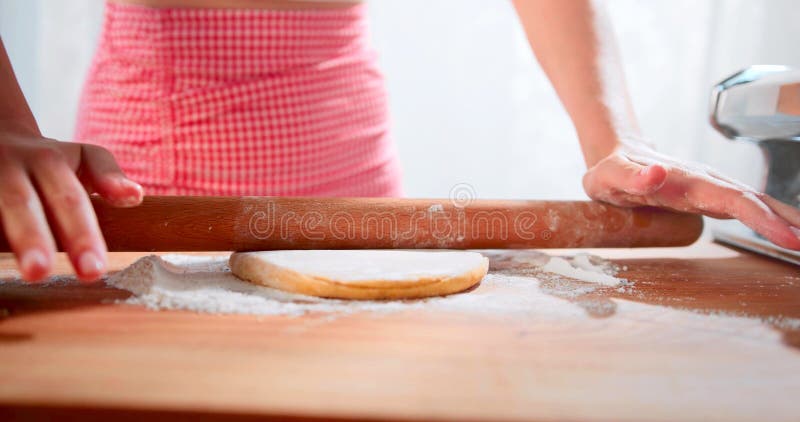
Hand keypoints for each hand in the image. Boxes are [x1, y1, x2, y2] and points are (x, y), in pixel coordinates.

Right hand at [0, 124, 142, 281]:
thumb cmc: (48, 159)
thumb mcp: (82, 157)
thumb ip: (108, 175)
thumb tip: (134, 196)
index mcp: (48, 160)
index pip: (70, 200)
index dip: (82, 235)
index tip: (93, 271)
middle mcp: (10, 166)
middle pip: (21, 203)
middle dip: (31, 238)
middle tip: (39, 273)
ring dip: (7, 236)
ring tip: (22, 271)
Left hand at [582, 142, 799, 249]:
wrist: (613, 154)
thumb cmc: (609, 170)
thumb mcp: (609, 176)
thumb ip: (631, 178)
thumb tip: (657, 173)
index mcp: (686, 181)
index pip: (733, 200)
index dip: (763, 219)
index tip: (791, 237)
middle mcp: (705, 182)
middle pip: (753, 200)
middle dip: (785, 221)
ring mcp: (709, 188)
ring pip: (753, 202)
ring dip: (783, 219)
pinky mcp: (708, 196)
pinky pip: (744, 207)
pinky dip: (768, 218)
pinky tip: (785, 230)